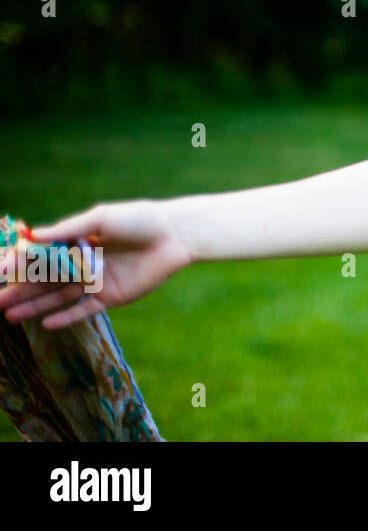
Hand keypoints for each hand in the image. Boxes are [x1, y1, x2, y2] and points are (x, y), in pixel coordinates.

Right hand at [0, 199, 192, 329]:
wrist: (175, 235)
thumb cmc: (139, 219)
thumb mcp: (101, 218)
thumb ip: (68, 229)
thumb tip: (33, 235)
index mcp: (79, 242)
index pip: (43, 257)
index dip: (22, 265)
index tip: (0, 272)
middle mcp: (85, 264)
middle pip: (46, 280)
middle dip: (20, 290)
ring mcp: (97, 282)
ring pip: (59, 297)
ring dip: (35, 306)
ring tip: (10, 315)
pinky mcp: (112, 296)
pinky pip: (85, 310)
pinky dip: (66, 316)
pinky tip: (46, 323)